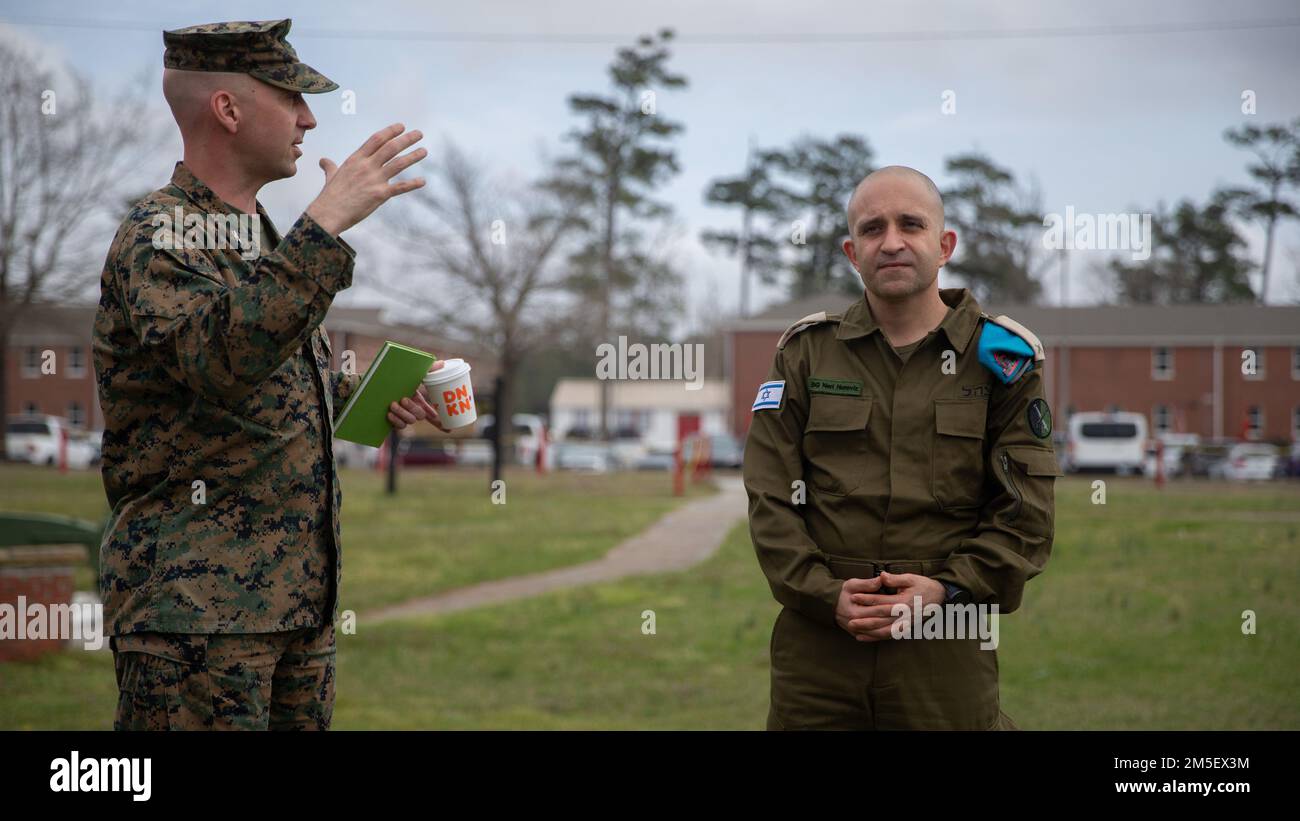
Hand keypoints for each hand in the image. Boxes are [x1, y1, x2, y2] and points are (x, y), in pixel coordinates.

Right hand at [306, 123, 426, 236]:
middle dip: (407, 139)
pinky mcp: (380, 194)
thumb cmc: (330, 196)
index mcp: (355, 159)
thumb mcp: (330, 176)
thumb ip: (330, 166)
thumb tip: (323, 160)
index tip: (402, 126)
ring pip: (399, 163)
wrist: (329, 214)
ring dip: (413, 156)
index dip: (390, 131)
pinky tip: (423, 181)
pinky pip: (400, 187)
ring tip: (424, 151)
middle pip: (391, 147)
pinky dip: (413, 184)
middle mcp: (366, 166)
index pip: (376, 139)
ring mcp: (374, 180)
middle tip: (419, 134)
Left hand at [388, 362, 446, 431]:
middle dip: (412, 408)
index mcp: (419, 401)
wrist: (373, 384)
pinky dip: (395, 420)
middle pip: (419, 415)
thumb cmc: (394, 379)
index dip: (441, 422)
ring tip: (392, 405)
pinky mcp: (392, 421)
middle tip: (403, 398)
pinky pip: (398, 426)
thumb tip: (442, 363)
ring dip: (402, 413)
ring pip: (409, 421)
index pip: (433, 414)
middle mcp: (412, 411)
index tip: (449, 429)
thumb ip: (428, 369)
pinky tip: (389, 414)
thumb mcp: (412, 373)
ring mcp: (403, 417)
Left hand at [843, 571, 946, 641]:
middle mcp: (905, 615)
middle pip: (881, 619)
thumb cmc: (923, 585)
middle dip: (864, 620)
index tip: (853, 597)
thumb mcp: (911, 578)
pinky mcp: (906, 628)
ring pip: (885, 631)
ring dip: (869, 632)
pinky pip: (889, 635)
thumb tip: (881, 575)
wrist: (940, 597)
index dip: (867, 599)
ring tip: (854, 631)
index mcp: (904, 601)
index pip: (882, 601)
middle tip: (849, 620)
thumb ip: (895, 578)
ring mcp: (906, 623)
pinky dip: (876, 638)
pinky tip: (864, 638)